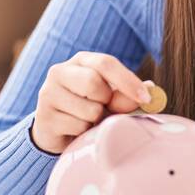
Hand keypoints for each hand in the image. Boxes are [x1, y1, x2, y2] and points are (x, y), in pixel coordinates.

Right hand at [32, 51, 151, 154]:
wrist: (56, 130)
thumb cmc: (90, 107)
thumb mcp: (111, 97)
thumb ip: (127, 94)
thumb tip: (150, 90)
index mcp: (81, 61)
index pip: (105, 63)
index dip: (128, 81)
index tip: (145, 98)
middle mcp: (60, 72)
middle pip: (93, 83)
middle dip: (106, 101)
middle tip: (104, 108)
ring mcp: (48, 94)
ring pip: (88, 109)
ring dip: (96, 120)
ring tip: (88, 120)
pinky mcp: (44, 118)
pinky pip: (77, 127)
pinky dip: (84, 132)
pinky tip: (76, 130)